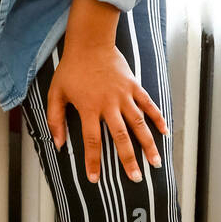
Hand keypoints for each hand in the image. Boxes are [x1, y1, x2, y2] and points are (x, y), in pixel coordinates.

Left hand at [46, 42, 168, 183]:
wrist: (89, 43)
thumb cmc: (71, 69)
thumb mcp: (56, 93)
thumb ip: (55, 120)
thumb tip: (58, 144)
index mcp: (89, 108)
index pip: (92, 140)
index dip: (93, 161)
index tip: (95, 178)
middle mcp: (109, 104)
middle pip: (121, 137)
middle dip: (128, 159)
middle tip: (136, 178)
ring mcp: (123, 95)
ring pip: (138, 123)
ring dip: (148, 143)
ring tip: (155, 162)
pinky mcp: (133, 86)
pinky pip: (148, 104)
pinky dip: (157, 117)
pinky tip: (165, 131)